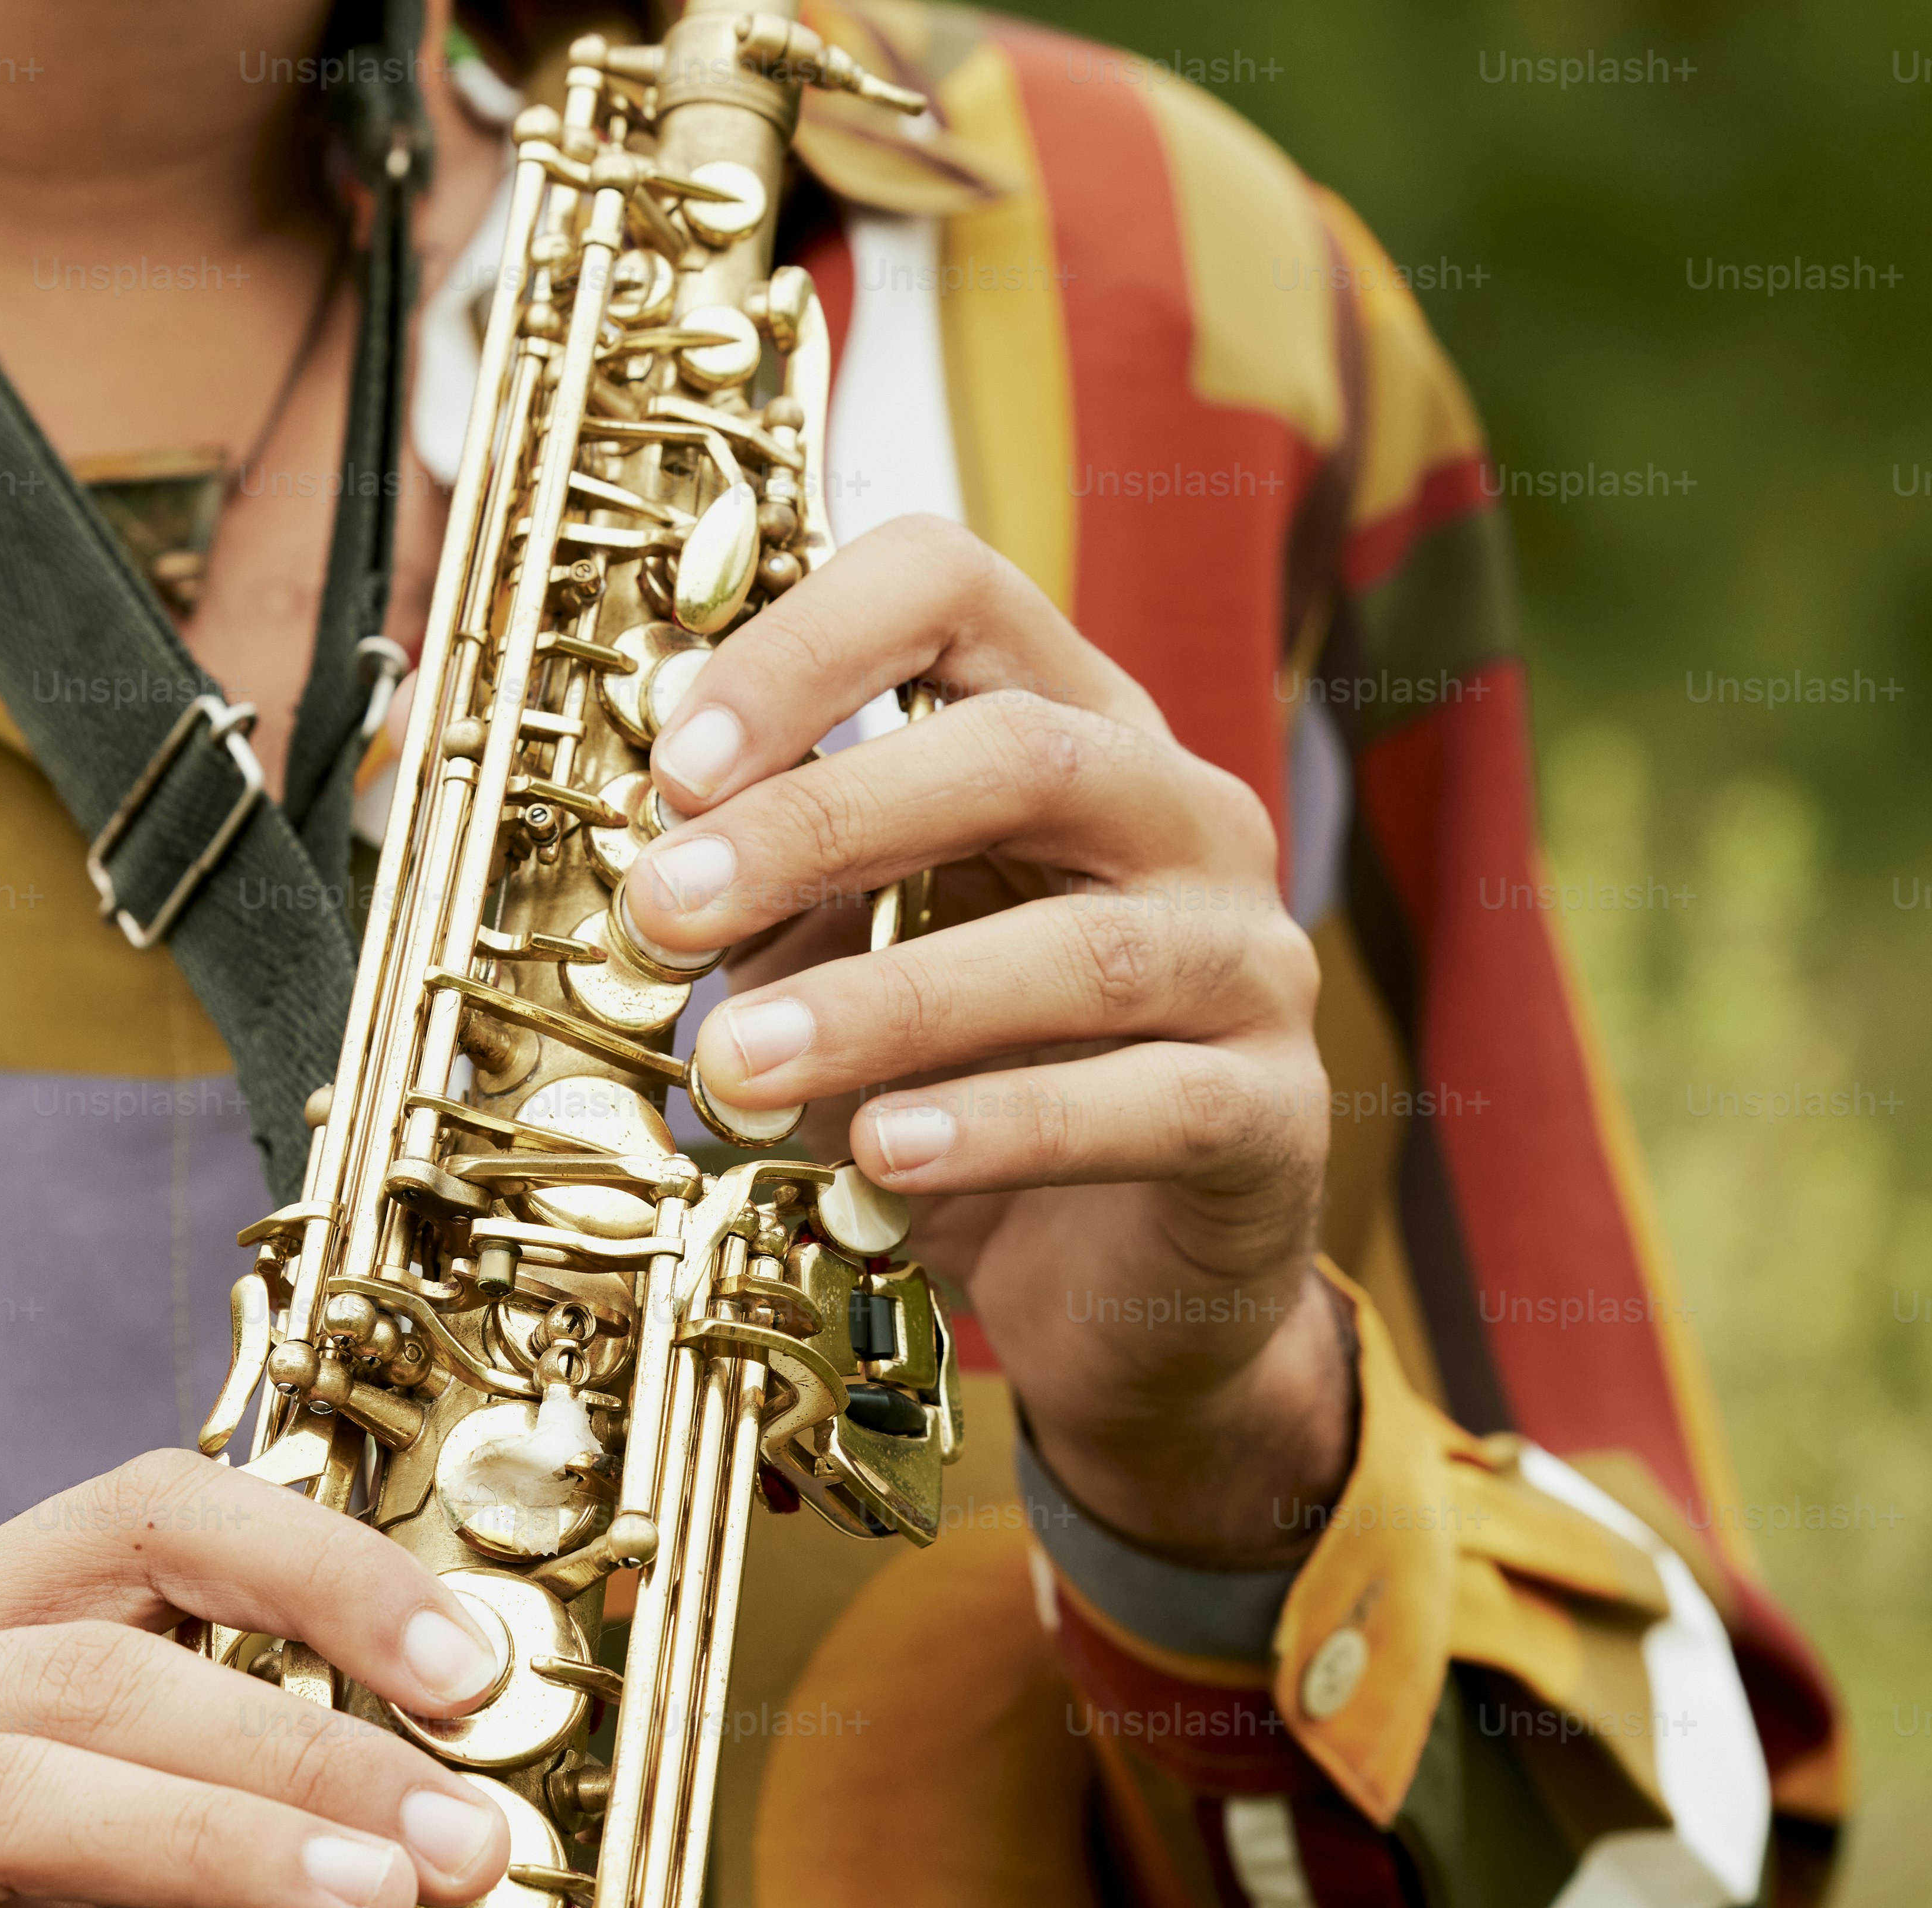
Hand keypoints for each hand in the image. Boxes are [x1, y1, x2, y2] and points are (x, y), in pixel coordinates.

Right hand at [0, 1451, 512, 1907]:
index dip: (322, 1569)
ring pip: (8, 1791)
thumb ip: (224, 1893)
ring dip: (215, 1843)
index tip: (472, 1667)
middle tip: (461, 1834)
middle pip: (104, 1666)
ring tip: (366, 1900)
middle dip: (313, 1746)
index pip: (145, 1515)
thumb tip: (447, 1881)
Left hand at [624, 514, 1351, 1564]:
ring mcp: (1247, 960)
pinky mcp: (1271, 1111)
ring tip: (740, 1065)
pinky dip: (1004, 1126)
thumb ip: (784, 923)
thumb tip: (660, 898)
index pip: (956, 591)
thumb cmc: (975, 1098)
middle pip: (1023, 754)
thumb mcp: (853, 981)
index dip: (808, 649)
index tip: (674, 767)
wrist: (1129, 1292)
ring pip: (1080, 951)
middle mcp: (1182, 815)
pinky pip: (1145, 1103)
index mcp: (1072, 731)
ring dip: (886, 1005)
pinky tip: (887, 1150)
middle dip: (823, 824)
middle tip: (670, 908)